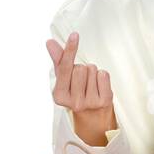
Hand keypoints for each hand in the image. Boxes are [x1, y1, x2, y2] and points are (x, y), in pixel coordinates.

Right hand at [47, 31, 116, 145]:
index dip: (70, 50)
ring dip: (92, 73)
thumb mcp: (64, 80)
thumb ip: (58, 61)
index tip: (74, 35)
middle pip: (80, 67)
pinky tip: (99, 87)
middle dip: (82, 69)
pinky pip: (103, 75)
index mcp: (59, 96)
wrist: (93, 119)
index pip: (64, 68)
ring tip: (90, 85)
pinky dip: (102, 77)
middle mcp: (73, 102)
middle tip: (82, 82)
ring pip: (92, 69)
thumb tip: (50, 42)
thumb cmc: (76, 93)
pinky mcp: (104, 102)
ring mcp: (89, 103)